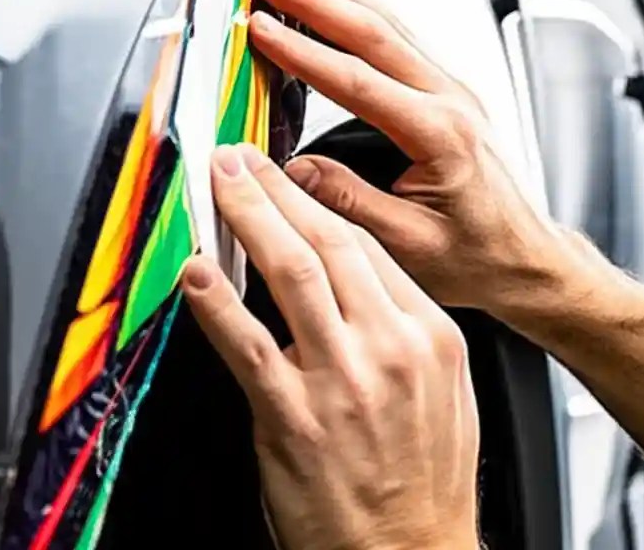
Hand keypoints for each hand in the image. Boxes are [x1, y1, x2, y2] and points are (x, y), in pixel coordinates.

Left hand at [181, 144, 479, 549]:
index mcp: (429, 338)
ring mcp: (340, 381)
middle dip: (279, 188)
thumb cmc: (427, 486)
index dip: (321, 201)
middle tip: (245, 158)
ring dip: (247, 216)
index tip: (293, 178)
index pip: (369, 247)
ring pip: (289, 273)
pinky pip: (246, 343)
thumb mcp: (448, 395)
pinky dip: (216, 300)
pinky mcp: (292, 418)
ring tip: (220, 184)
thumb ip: (408, 334)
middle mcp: (389, 349)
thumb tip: (361, 285)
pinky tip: (195, 272)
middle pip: (329, 242)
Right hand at [246, 0, 573, 314]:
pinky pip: (399, 37)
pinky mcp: (447, 93)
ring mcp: (452, 91)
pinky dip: (360, 9)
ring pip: (388, 23)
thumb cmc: (476, 257)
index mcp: (440, 135)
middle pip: (374, 31)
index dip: (303, 53)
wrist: (523, 259)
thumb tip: (293, 170)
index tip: (260, 27)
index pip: (358, 82)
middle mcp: (450, 100)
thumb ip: (349, 202)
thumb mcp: (407, 244)